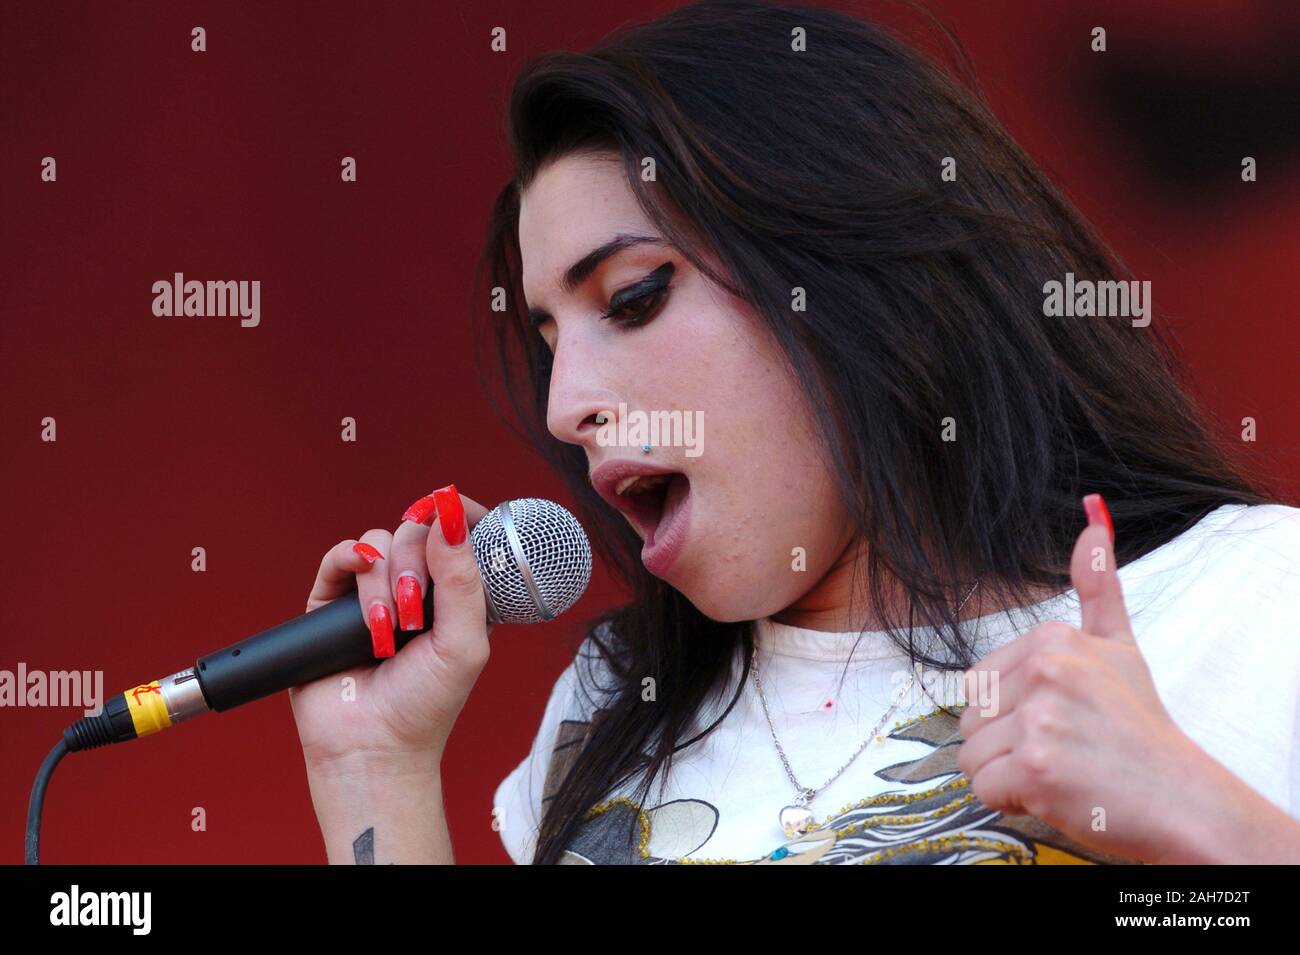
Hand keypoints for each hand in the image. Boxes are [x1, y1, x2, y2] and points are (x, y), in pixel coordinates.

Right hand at [289, 485, 493, 772]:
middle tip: (413, 615)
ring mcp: (372, 593)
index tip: (455, 510)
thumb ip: (463, 578)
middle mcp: (415, 587)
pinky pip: (340, 556)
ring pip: (379, 542)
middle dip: (415, 566)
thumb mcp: (464, 642)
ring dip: (383, 582)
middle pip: (415, 532)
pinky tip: (358, 572)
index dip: (457, 516)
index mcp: (455, 595)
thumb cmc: (426, 704)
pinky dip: (349, 557)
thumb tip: (451, 513)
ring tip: (384, 630)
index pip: (459, 534)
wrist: (371, 747)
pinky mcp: (330, 603)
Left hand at [957, 494, 1210, 861]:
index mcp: (1054, 639)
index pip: (978, 683)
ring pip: (972, 755)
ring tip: (1059, 772)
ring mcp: (1040, 718)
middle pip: (971, 718)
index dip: (1010, 713)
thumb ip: (1098, 586)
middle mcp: (1045, 670)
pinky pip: (983, 787)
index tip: (1059, 721)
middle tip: (1061, 751)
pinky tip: (1055, 794)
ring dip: (1005, 775)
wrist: (1182, 798)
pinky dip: (1011, 802)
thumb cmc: (1140, 728)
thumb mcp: (1120, 646)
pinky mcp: (1035, 766)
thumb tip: (1092, 518)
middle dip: (1003, 744)